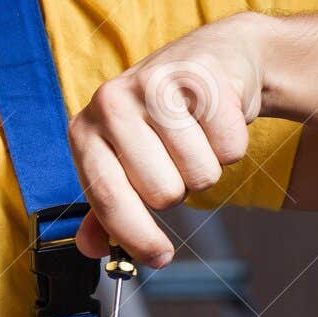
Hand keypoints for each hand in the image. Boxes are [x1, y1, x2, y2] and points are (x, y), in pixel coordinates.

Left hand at [67, 13, 263, 266]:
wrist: (214, 60)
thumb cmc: (164, 119)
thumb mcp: (125, 159)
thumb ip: (107, 206)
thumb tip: (91, 248)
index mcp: (84, 131)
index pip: (109, 200)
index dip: (138, 237)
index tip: (160, 257)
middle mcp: (111, 102)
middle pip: (163, 194)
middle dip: (179, 188)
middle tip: (176, 159)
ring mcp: (155, 84)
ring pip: (200, 175)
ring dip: (207, 167)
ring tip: (196, 137)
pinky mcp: (200, 75)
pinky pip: (230, 148)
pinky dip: (232, 143)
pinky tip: (216, 119)